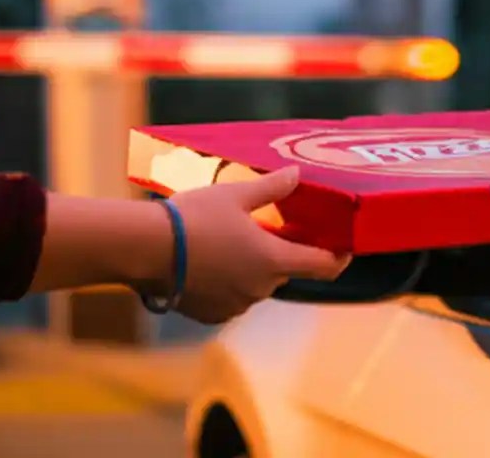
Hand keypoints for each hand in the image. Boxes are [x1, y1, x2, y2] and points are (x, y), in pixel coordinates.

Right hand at [164, 166, 350, 323]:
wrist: (144, 249)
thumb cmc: (194, 217)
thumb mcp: (235, 195)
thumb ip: (272, 188)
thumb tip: (297, 174)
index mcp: (273, 260)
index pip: (323, 266)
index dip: (339, 258)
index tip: (345, 249)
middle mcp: (260, 288)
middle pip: (284, 271)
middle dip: (279, 252)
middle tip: (264, 229)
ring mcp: (236, 306)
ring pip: (256, 284)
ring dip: (251, 268)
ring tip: (226, 242)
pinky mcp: (211, 315)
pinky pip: (231, 298)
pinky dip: (227, 283)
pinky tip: (207, 262)